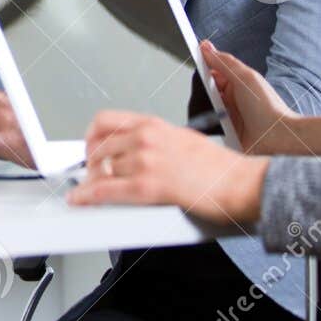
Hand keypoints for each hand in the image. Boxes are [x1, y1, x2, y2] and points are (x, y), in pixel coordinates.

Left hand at [68, 110, 266, 227]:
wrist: (239, 182)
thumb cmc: (218, 166)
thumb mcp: (180, 138)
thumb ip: (154, 141)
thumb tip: (133, 151)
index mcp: (153, 124)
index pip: (104, 121)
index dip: (89, 137)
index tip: (88, 149)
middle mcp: (145, 137)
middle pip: (97, 147)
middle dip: (89, 163)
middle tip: (90, 175)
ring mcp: (145, 160)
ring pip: (99, 169)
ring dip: (90, 182)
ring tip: (90, 190)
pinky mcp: (147, 186)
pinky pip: (105, 190)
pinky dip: (87, 196)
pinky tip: (81, 200)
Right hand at [200, 41, 312, 154]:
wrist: (278, 137)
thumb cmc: (268, 107)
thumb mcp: (245, 78)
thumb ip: (224, 62)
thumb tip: (206, 47)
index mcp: (236, 82)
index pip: (211, 70)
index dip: (202, 67)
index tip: (193, 62)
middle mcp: (230, 97)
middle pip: (204, 90)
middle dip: (203, 92)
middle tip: (212, 96)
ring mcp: (226, 115)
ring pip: (202, 108)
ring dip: (206, 110)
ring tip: (219, 113)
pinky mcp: (223, 132)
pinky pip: (206, 126)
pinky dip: (207, 125)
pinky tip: (217, 125)